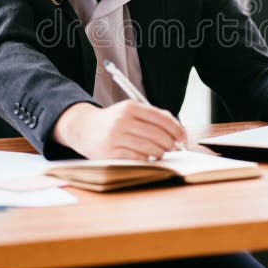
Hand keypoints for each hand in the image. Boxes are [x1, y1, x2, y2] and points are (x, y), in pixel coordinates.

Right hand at [53, 101, 187, 159]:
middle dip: (171, 143)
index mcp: (130, 107)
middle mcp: (122, 121)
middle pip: (158, 135)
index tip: (183, 137)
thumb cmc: (112, 121)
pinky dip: (147, 160)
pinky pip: (138, 159)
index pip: (161, 118)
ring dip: (160, 153)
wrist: (83, 128)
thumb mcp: (129, 111)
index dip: (177, 129)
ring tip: (160, 153)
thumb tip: (177, 128)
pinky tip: (147, 158)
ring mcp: (116, 138)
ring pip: (150, 148)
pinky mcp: (110, 153)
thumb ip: (152, 116)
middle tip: (174, 148)